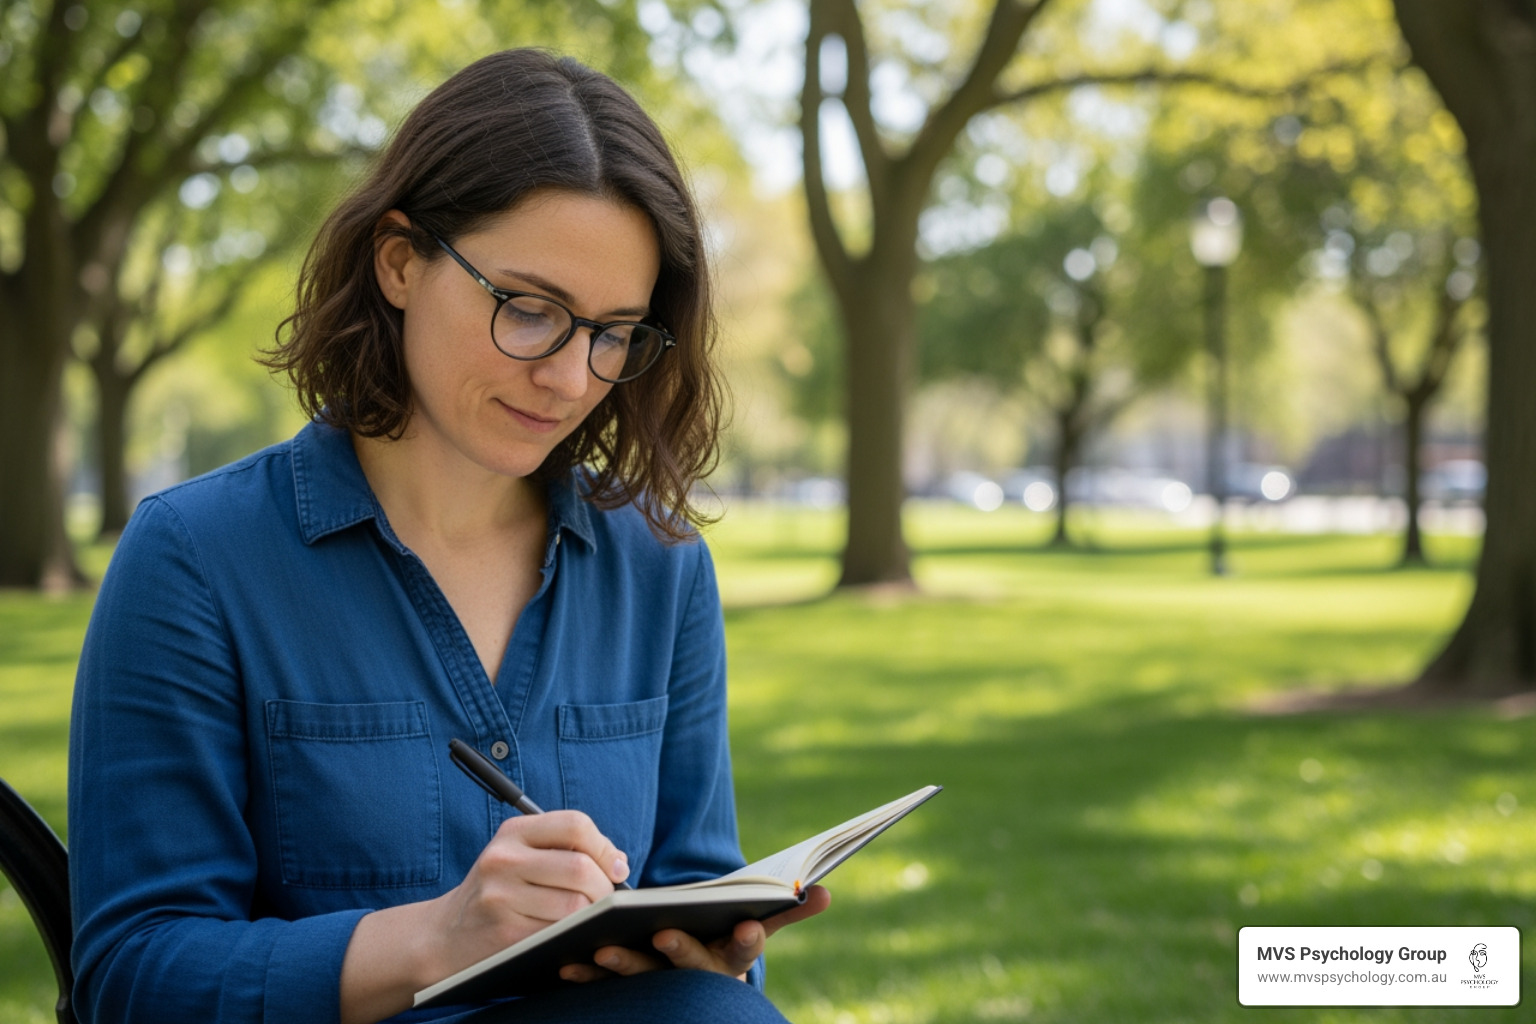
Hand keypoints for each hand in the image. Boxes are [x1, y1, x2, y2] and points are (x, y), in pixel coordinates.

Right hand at [436, 811, 631, 963]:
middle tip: (608, 901)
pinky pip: (560, 933)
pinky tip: (574, 935)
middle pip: (580, 866)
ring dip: (595, 915)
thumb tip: (619, 863)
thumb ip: (564, 849)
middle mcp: (503, 859)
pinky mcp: (505, 933)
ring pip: (576, 904)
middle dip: (605, 887)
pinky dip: (576, 935)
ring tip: (593, 918)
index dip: (604, 846)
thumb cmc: (497, 893)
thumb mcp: (518, 856)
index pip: (575, 824)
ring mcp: (501, 897)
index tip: (616, 867)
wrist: (443, 936)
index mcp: (513, 832)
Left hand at [558, 884, 830, 983]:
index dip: (748, 938)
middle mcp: (697, 977)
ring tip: (603, 948)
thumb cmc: (721, 945)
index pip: (746, 948)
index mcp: (731, 957)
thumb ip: (787, 913)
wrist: (679, 999)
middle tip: (666, 933)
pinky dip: (587, 975)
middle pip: (690, 965)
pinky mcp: (624, 993)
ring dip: (623, 964)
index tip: (750, 925)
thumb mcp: (753, 930)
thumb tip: (825, 892)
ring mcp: (659, 988)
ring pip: (643, 977)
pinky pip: (604, 986)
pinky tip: (566, 963)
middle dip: (679, 949)